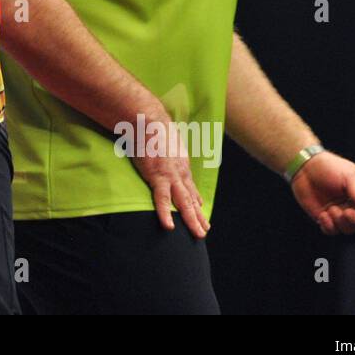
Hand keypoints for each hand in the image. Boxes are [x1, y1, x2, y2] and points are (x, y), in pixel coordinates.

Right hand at [126, 116, 209, 238]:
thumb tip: (168, 150)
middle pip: (191, 199)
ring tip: (199, 234)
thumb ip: (169, 150)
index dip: (196, 200)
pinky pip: (162, 199)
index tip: (200, 210)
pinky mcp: (158, 176)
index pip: (190, 187)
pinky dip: (165, 213)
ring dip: (192, 219)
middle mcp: (180, 172)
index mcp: (181, 164)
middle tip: (205, 231)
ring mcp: (171, 176)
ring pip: (184, 203)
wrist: (149, 120)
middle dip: (198, 216)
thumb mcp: (167, 141)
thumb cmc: (154, 128)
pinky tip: (169, 226)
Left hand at [291, 150, 354, 234]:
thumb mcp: (348, 175)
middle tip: (347, 212)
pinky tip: (322, 214)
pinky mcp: (326, 218)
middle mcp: (354, 205)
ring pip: (348, 229)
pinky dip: (328, 226)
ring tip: (330, 208)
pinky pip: (332, 231)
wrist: (304, 168)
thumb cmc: (328, 167)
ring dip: (340, 221)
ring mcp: (340, 213)